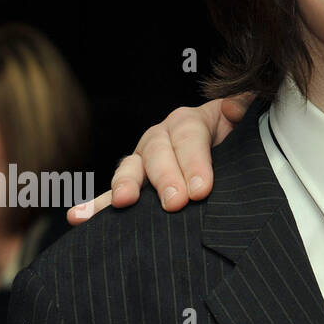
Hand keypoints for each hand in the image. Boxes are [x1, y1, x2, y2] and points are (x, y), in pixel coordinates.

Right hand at [68, 94, 252, 223]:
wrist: (227, 154)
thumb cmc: (237, 139)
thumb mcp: (245, 120)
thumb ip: (244, 110)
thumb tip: (235, 107)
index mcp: (189, 121)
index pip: (190, 138)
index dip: (195, 162)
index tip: (202, 189)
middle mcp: (161, 138)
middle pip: (157, 154)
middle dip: (165, 178)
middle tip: (176, 203)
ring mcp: (143, 161)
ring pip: (130, 170)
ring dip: (124, 185)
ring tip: (123, 201)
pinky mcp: (133, 185)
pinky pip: (110, 195)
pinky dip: (94, 205)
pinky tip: (78, 217)